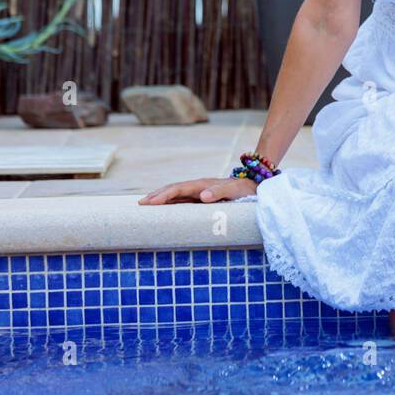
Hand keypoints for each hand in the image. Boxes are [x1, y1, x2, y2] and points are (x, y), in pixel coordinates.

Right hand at [138, 175, 258, 204]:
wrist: (254, 186)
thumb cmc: (244, 190)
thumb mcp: (234, 190)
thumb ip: (220, 191)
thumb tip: (202, 196)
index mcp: (202, 185)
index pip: (178, 189)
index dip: (163, 195)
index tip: (150, 202)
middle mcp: (198, 187)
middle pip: (172, 189)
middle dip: (156, 196)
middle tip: (140, 204)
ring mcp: (199, 192)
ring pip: (175, 194)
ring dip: (160, 198)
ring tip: (145, 205)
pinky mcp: (202, 198)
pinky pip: (182, 200)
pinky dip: (170, 203)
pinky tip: (163, 209)